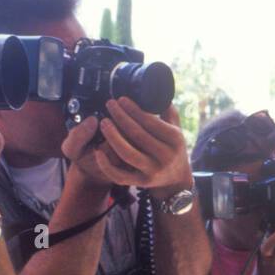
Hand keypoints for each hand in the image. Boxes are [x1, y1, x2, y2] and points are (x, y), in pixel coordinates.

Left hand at [64, 97, 191, 193]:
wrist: (176, 180)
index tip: (121, 99)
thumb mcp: (176, 129)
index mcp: (175, 139)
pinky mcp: (141, 182)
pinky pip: (120, 175)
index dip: (134, 110)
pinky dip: (107, 165)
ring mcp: (153, 171)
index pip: (151, 122)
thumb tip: (157, 91)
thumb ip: (168, 112)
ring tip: (103, 122)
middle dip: (121, 118)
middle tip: (109, 104)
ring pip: (127, 154)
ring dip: (113, 137)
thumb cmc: (172, 148)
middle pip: (138, 135)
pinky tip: (98, 151)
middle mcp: (165, 156)